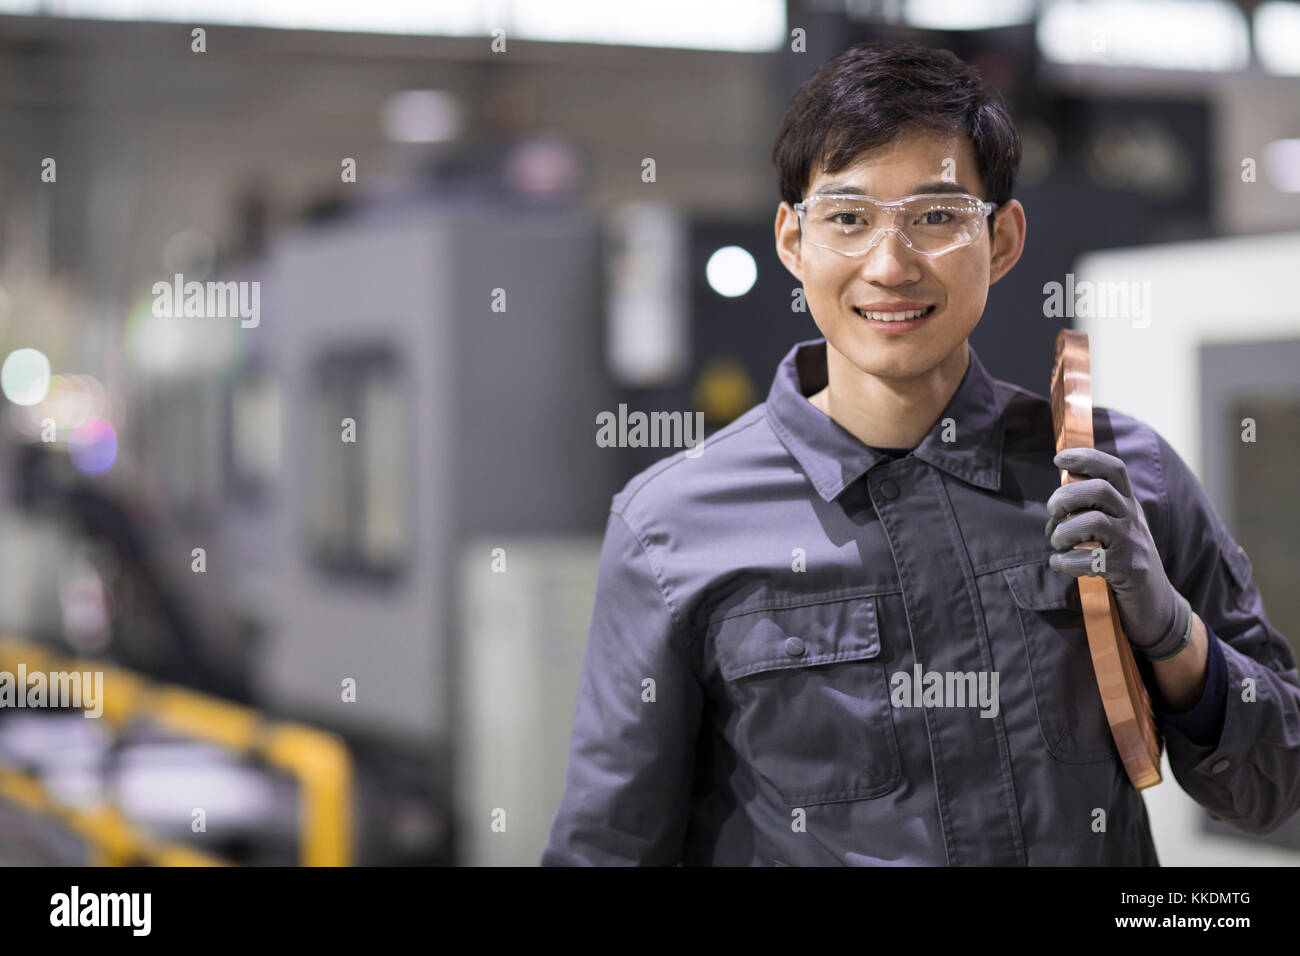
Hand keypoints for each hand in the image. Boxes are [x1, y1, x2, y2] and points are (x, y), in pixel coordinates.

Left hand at [1044, 447, 1189, 660]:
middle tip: (1053, 514)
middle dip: (1064, 497)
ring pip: (1092, 521)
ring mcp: (1133, 544)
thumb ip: (1094, 509)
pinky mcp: (1129, 570)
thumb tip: (1060, 491)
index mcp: (1128, 504)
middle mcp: (1133, 519)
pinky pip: (1090, 559)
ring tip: (1057, 544)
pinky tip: (1061, 564)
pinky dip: (1066, 561)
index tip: (1059, 459)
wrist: (1156, 605)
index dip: (1086, 457)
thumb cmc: (1123, 562)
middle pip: (1098, 490)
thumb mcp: (1115, 528)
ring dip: (1062, 532)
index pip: (1114, 469)